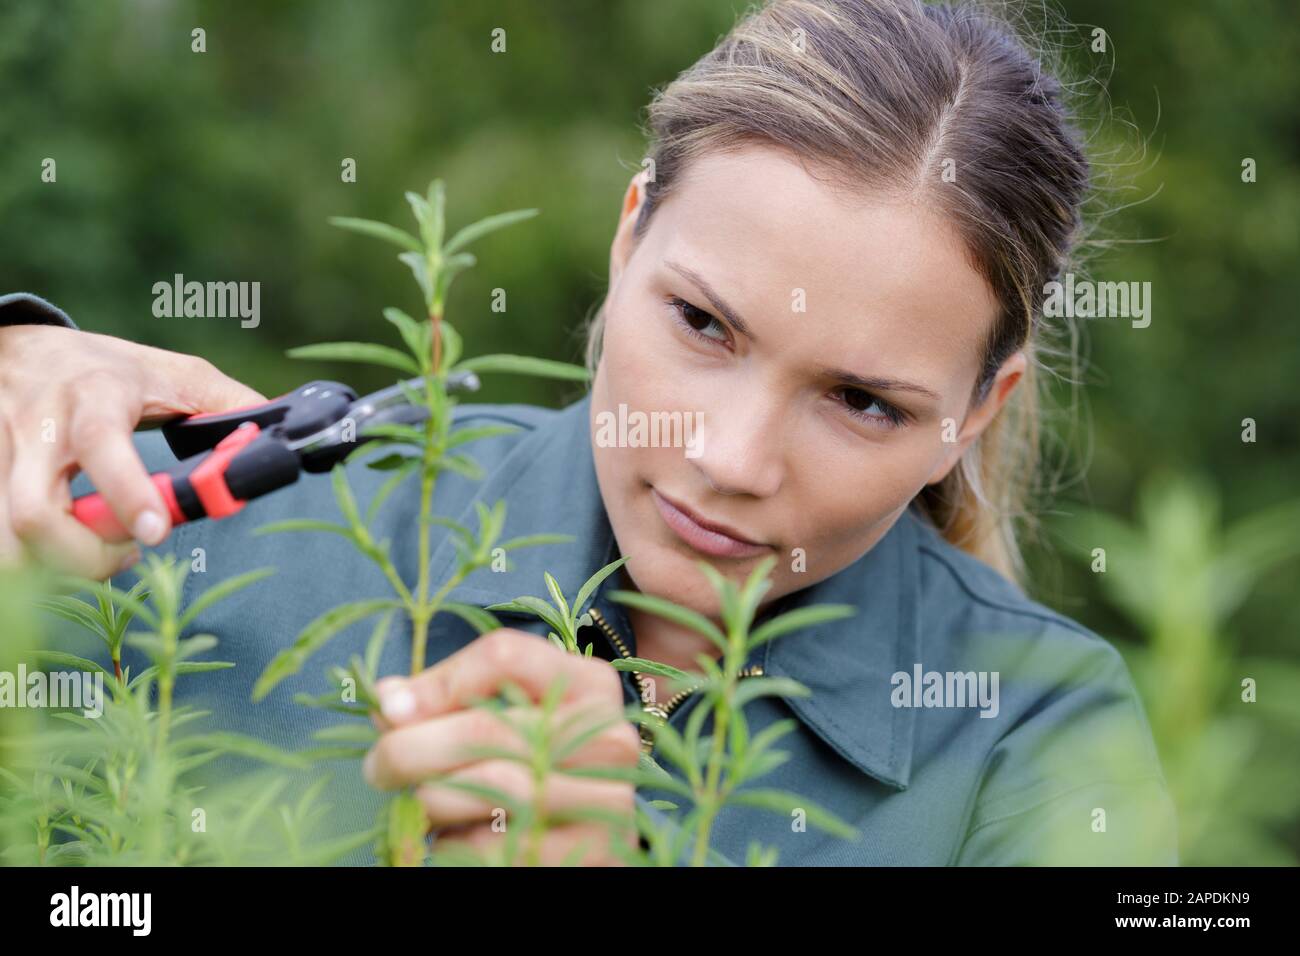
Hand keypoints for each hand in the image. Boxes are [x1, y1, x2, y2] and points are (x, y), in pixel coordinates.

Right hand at [0, 324, 264, 577]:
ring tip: (94, 554)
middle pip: (36, 515)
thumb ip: (228, 404)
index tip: (157, 533)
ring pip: (7, 539)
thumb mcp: (171, 373)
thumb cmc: (104, 368)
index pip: (102, 446)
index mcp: (94, 398)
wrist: (17, 349)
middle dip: (84, 557)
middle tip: (127, 552)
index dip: (128, 495)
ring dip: (53, 566)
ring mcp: (1, 457)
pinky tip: (62, 548)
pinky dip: (29, 560)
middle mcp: (39, 429)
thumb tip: (275, 434)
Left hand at [364, 628, 640, 865]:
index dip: (437, 681)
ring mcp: (610, 798)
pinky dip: (460, 844)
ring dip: (432, 800)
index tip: (391, 709)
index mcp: (588, 684)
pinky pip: (502, 846)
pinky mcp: (598, 852)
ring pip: (491, 787)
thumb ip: (445, 706)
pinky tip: (455, 839)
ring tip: (414, 806)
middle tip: (378, 769)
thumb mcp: (499, 725)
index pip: (505, 656)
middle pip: (487, 725)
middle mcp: (609, 735)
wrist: (581, 845)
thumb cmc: (532, 771)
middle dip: (412, 749)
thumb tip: (387, 699)